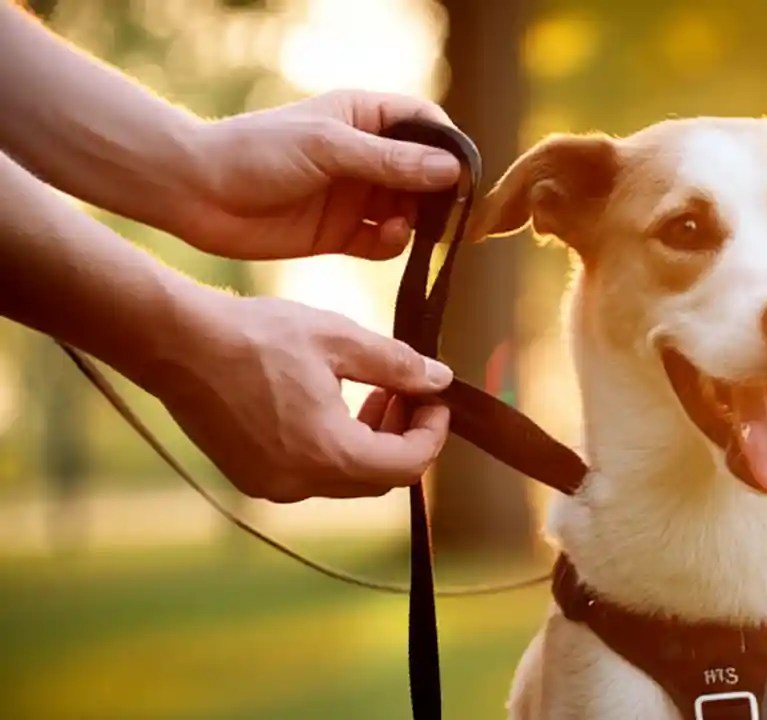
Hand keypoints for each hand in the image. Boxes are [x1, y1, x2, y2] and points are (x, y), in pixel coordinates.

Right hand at [147, 289, 452, 501]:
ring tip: (375, 391)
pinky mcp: (251, 476)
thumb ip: (398, 365)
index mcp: (330, 454)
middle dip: (404, 436)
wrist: (178, 342)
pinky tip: (333, 404)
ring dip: (372, 441)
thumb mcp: (340, 340)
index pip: (409, 464)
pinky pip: (312, 473)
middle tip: (409, 393)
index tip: (436, 399)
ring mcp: (272, 485)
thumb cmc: (257, 336)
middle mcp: (301, 483)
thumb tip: (439, 380)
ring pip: (346, 477)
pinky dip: (336, 447)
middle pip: (380, 478)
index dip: (433, 432)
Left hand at [176, 90, 460, 260]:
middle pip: (425, 174)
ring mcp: (356, 196)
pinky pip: (384, 242)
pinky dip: (393, 243)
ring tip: (409, 226)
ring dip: (418, 221)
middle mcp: (367, 156)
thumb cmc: (257, 153)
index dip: (449, 147)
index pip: (425, 125)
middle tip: (452, 214)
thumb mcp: (329, 148)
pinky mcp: (341, 234)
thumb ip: (391, 162)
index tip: (464, 173)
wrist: (196, 193)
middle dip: (441, 193)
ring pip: (410, 211)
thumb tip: (451, 171)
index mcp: (365, 117)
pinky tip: (387, 238)